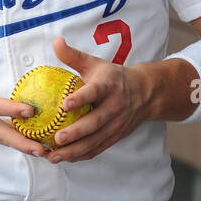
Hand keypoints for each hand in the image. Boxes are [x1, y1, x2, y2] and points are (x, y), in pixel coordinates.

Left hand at [42, 36, 149, 163]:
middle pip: (95, 122)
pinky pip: (98, 148)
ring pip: (95, 140)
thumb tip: (55, 42)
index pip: (94, 92)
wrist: (146, 93)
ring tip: (54, 156)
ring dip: (75, 150)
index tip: (64, 104)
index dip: (80, 98)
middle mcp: (115, 106)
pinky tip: (65, 159)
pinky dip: (82, 155)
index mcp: (108, 86)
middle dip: (77, 132)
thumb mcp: (95, 63)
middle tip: (57, 138)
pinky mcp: (116, 136)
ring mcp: (116, 124)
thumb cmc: (112, 77)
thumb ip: (73, 56)